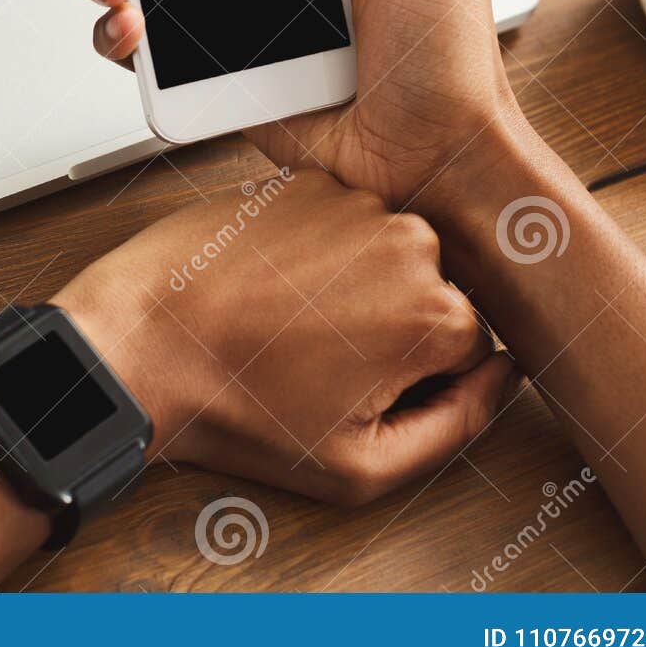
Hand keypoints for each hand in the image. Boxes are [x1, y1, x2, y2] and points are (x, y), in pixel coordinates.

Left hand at [53, 169, 518, 506]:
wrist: (143, 341)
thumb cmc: (236, 404)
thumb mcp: (361, 465)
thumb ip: (457, 427)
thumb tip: (502, 381)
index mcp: (434, 314)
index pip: (472, 353)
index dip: (416, 383)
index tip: (361, 390)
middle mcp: (409, 243)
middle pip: (433, 297)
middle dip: (390, 332)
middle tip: (317, 362)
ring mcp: (355, 203)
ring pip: (386, 256)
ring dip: (353, 288)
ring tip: (287, 324)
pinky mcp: (305, 181)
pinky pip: (339, 224)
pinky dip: (315, 253)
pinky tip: (270, 287)